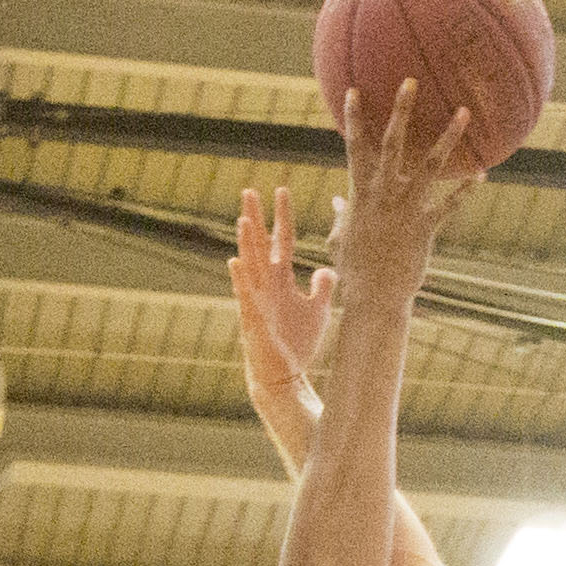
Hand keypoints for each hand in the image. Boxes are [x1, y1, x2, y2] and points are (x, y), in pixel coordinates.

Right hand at [230, 183, 334, 429]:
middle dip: (255, 219)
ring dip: (246, 243)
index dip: (282, 216)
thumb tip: (329, 269)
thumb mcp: (318, 311)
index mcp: (280, 279)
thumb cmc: (298, 343)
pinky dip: (241, 280)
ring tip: (244, 219)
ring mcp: (257, 301)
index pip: (282, 240)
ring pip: (250, 266)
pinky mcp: (254, 320)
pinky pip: (245, 297)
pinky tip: (235, 262)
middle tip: (249, 190)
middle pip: (259, 245)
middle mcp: (266, 285)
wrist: (284, 376)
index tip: (282, 190)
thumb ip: (323, 288)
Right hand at [337, 80, 479, 300]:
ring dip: (449, 137)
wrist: (376, 296)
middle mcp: (385, 192)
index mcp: (361, 191)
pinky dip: (465, 190)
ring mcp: (408, 207)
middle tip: (410, 81)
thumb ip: (343, 214)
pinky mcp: (427, 225)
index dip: (353, 118)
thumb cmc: (355, 269)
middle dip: (401, 110)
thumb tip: (341, 202)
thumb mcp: (342, 237)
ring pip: (431, 164)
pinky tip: (481, 174)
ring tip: (464, 112)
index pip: (355, 147)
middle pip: (393, 142)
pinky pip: (450, 204)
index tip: (354, 90)